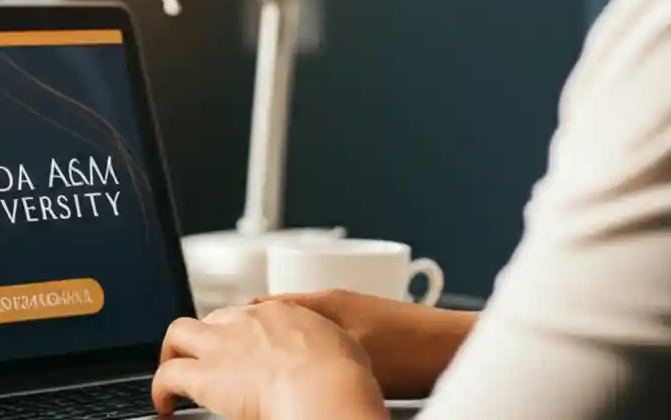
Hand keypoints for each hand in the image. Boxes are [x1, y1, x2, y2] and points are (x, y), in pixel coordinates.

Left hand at [153, 301, 387, 419]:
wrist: (324, 385)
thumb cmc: (341, 372)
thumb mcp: (343, 344)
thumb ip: (328, 344)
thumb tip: (333, 354)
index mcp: (281, 313)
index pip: (250, 314)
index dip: (243, 332)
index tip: (245, 349)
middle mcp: (246, 321)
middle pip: (212, 317)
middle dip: (206, 336)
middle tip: (207, 360)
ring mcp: (221, 344)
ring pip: (178, 332)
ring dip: (173, 351)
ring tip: (174, 375)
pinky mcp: (204, 375)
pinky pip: (167, 375)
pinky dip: (160, 389)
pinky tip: (164, 405)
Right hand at [251, 290, 477, 398]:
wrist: (453, 347)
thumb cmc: (409, 351)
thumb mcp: (349, 354)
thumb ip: (306, 351)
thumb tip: (270, 362)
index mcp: (323, 303)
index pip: (264, 307)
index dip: (237, 325)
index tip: (218, 340)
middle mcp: (332, 303)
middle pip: (277, 313)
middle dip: (254, 333)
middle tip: (233, 354)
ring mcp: (348, 314)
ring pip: (299, 325)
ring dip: (280, 341)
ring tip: (263, 363)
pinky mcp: (364, 329)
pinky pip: (320, 334)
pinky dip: (305, 347)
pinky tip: (307, 368)